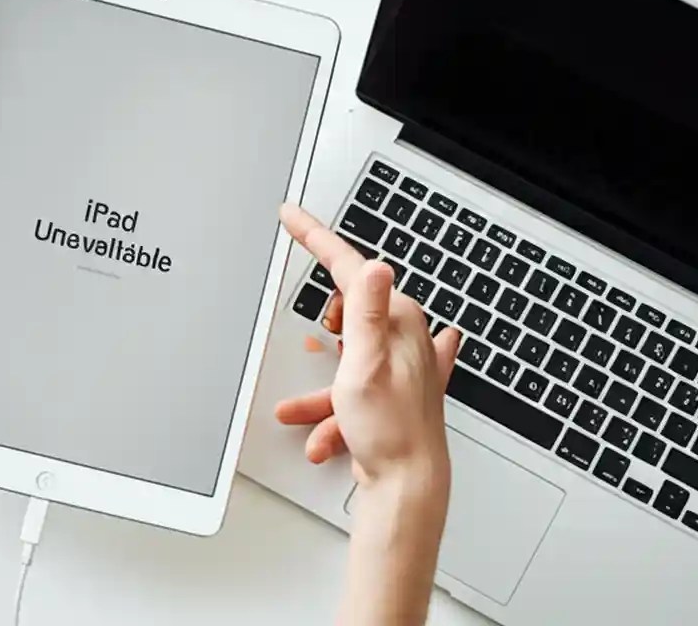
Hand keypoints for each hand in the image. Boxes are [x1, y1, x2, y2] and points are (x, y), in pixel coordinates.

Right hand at [274, 204, 460, 489]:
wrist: (407, 483)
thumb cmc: (390, 428)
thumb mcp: (365, 364)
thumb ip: (366, 312)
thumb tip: (374, 266)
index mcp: (397, 319)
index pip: (349, 266)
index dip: (315, 237)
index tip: (290, 215)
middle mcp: (405, 335)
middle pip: (348, 311)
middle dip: (324, 332)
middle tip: (318, 345)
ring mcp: (402, 364)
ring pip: (346, 359)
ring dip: (322, 386)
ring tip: (304, 409)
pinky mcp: (395, 392)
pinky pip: (354, 390)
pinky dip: (335, 409)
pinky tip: (328, 428)